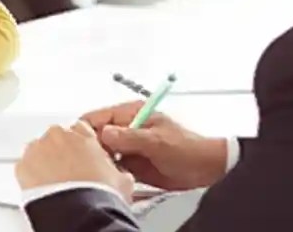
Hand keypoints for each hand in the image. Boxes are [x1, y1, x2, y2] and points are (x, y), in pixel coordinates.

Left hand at [16, 120, 134, 199]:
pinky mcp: (22, 165)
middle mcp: (57, 136)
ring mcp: (37, 148)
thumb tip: (119, 175)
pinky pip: (26, 167)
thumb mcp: (121, 179)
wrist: (76, 210)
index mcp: (82, 134)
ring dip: (46, 163)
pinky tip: (44, 188)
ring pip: (40, 151)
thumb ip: (117, 169)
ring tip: (56, 184)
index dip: (83, 146)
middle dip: (63, 153)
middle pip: (58, 139)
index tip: (84, 158)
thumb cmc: (98, 193)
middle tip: (70, 174)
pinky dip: (32, 176)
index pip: (81, 130)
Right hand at [82, 101, 227, 190]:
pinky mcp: (131, 164)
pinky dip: (111, 174)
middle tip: (100, 162)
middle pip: (95, 136)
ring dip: (102, 163)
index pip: (97, 117)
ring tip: (110, 171)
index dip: (88, 131)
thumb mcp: (158, 141)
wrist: (206, 170)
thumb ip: (130, 137)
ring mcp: (127, 146)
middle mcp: (125, 128)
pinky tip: (118, 178)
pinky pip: (112, 168)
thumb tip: (104, 133)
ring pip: (101, 153)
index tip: (86, 146)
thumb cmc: (188, 148)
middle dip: (93, 149)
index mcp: (130, 113)